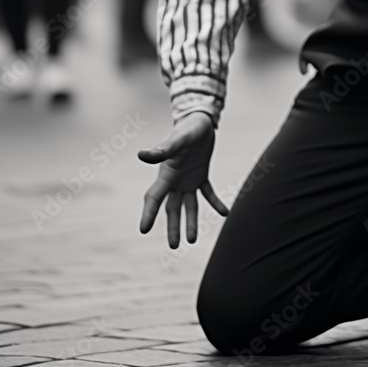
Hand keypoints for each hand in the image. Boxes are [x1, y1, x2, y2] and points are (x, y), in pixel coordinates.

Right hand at [138, 111, 228, 247]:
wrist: (198, 120)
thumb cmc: (186, 129)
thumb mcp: (176, 140)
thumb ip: (162, 150)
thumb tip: (142, 155)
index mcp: (166, 174)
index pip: (154, 197)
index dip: (149, 213)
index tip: (144, 229)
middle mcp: (175, 180)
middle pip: (172, 207)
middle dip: (173, 226)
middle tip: (174, 246)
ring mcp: (188, 179)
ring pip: (188, 205)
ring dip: (191, 221)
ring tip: (193, 240)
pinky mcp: (201, 175)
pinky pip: (208, 193)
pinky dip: (215, 203)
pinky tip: (225, 212)